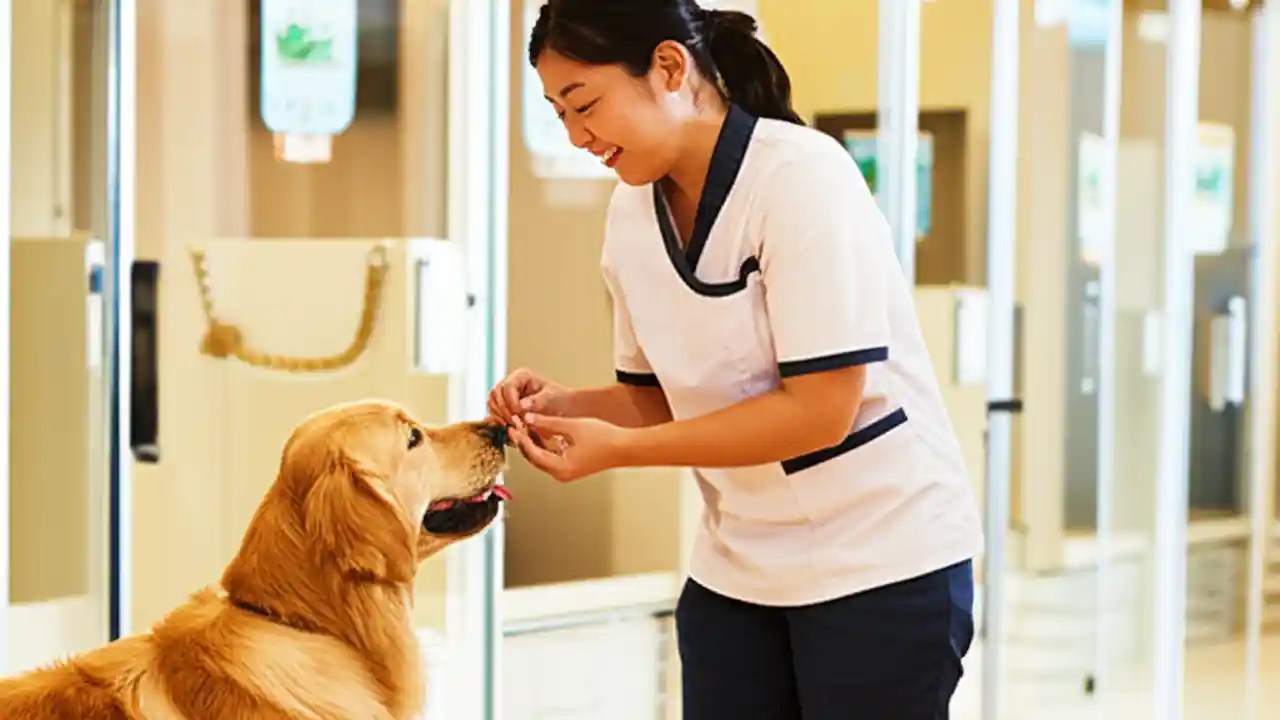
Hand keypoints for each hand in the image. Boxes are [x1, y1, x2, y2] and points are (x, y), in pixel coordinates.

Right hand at [487, 368, 570, 425]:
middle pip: (496, 393)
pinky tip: (511, 426)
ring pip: (492, 402)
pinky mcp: (504, 405)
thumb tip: (521, 405)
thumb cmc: (559, 400)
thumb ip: (536, 401)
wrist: (562, 409)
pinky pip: (493, 411)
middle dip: (504, 409)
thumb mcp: (551, 399)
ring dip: (500, 415)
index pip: (508, 386)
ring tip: (514, 424)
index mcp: (521, 375)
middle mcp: (511, 382)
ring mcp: (505, 393)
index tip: (520, 415)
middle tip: (516, 422)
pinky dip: (499, 419)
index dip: (511, 402)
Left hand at [509, 413, 630, 482]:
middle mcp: (560, 474)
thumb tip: (529, 418)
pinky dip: (542, 444)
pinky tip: (538, 431)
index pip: (532, 453)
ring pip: (540, 457)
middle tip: (515, 422)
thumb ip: (548, 422)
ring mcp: (565, 472)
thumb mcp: (572, 426)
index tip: (513, 424)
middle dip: (523, 439)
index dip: (521, 437)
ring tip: (524, 424)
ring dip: (532, 441)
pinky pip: (550, 457)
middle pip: (533, 457)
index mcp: (560, 467)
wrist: (624, 448)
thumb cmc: (604, 439)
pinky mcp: (570, 467)